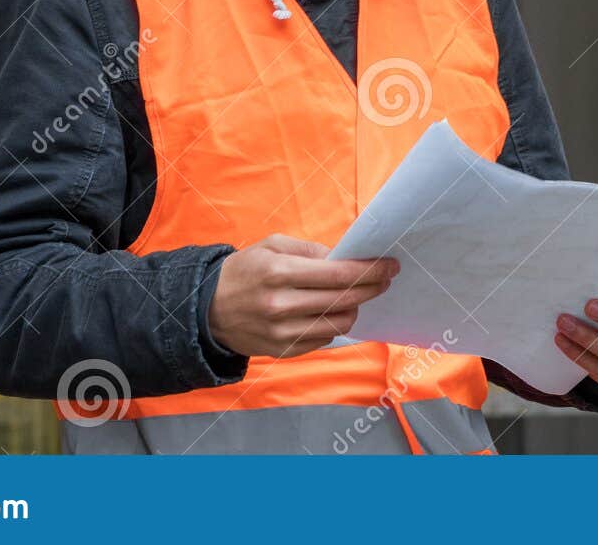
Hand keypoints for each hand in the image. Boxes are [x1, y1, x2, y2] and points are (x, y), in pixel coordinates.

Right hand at [208, 233, 398, 358]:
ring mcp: (282, 332)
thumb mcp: (272, 246)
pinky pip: (325, 339)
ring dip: (356, 308)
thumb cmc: (244, 271)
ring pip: (340, 323)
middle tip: (386, 278)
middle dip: (372, 287)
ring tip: (358, 295)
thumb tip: (346, 257)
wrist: (207, 309)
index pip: (338, 274)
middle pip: (344, 299)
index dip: (370, 270)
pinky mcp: (284, 351)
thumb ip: (310, 250)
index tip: (390, 265)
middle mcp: (281, 305)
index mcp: (279, 272)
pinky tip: (334, 311)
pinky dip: (335, 324)